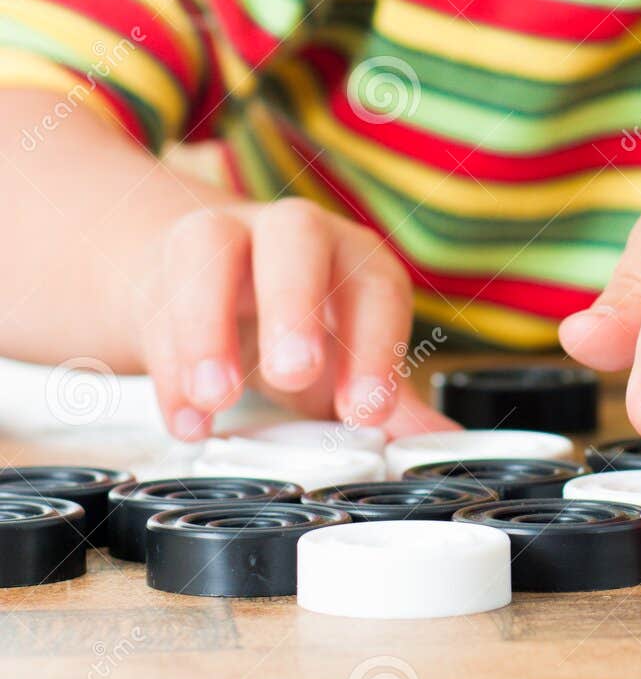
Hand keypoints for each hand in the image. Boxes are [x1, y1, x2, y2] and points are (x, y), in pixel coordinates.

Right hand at [135, 196, 455, 441]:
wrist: (215, 282)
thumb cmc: (301, 323)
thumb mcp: (346, 359)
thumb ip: (388, 400)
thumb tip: (443, 445)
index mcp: (352, 256)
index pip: (375, 285)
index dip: (375, 346)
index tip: (367, 413)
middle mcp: (292, 234)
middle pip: (295, 234)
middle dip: (294, 302)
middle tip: (293, 372)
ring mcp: (223, 238)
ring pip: (210, 247)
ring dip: (209, 323)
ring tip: (218, 398)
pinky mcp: (165, 266)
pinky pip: (158, 301)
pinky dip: (168, 366)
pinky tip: (187, 419)